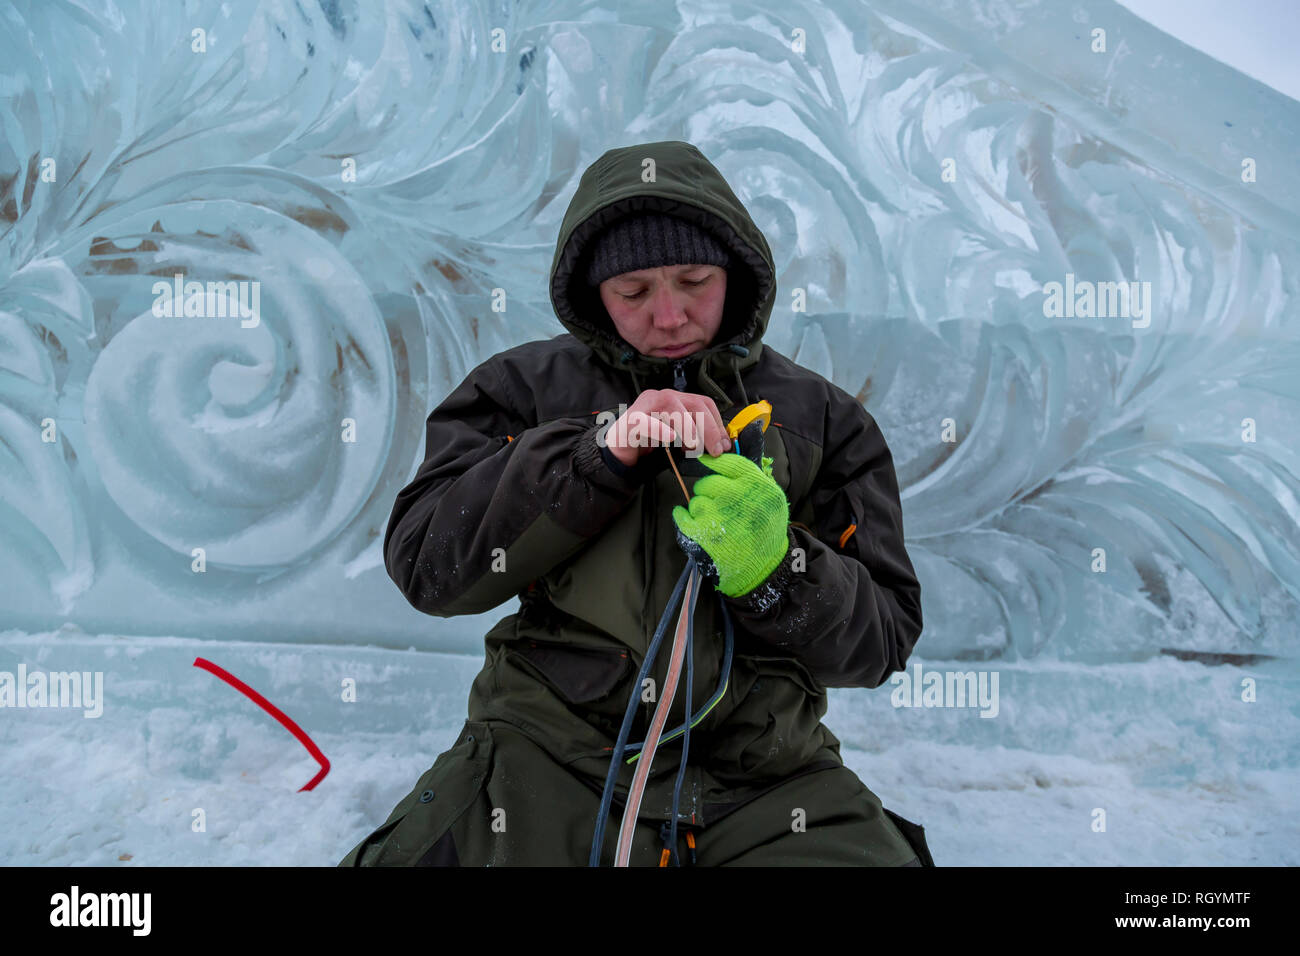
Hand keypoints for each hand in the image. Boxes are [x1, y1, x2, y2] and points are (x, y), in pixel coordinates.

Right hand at [603, 389, 731, 466]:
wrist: (619, 448)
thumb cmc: (651, 441)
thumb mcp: (678, 437)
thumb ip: (697, 436)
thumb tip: (723, 445)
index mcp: (676, 398)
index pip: (703, 403)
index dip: (717, 423)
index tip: (724, 445)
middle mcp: (663, 396)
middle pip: (694, 405)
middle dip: (709, 429)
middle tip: (715, 451)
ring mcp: (647, 405)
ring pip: (675, 411)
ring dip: (689, 431)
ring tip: (692, 449)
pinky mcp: (632, 419)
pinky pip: (649, 422)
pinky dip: (661, 430)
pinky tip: (670, 438)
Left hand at [672, 453, 788, 597]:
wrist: (765, 568)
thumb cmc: (766, 530)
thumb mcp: (771, 498)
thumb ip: (751, 477)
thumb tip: (725, 454)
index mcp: (756, 486)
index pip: (727, 462)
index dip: (713, 461)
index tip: (705, 460)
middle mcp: (737, 498)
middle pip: (706, 483)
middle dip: (707, 492)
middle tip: (717, 505)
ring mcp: (718, 517)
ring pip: (695, 501)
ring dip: (700, 510)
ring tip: (715, 523)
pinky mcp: (703, 535)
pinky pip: (683, 516)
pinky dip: (682, 518)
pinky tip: (689, 521)